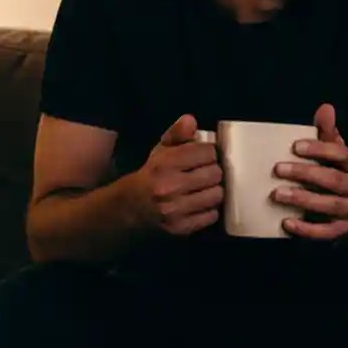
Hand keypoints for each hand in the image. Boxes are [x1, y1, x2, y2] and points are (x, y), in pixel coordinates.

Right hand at [128, 114, 222, 235]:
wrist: (131, 207)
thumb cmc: (152, 174)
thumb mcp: (161, 150)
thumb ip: (177, 134)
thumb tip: (191, 120)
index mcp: (164, 164)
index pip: (207, 152)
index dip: (208, 153)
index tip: (203, 157)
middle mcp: (169, 187)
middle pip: (215, 174)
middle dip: (213, 172)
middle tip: (205, 174)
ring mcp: (175, 210)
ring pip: (216, 195)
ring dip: (214, 191)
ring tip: (204, 188)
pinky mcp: (181, 228)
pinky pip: (212, 216)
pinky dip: (209, 210)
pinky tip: (199, 204)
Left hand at [272, 103, 347, 240]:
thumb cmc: (342, 180)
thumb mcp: (339, 158)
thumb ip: (329, 135)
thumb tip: (325, 108)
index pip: (341, 154)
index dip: (320, 149)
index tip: (295, 146)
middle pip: (332, 179)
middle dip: (306, 174)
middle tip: (278, 169)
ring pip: (329, 205)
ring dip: (303, 199)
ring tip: (277, 194)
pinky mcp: (341, 231)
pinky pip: (325, 232)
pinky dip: (306, 229)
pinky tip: (286, 223)